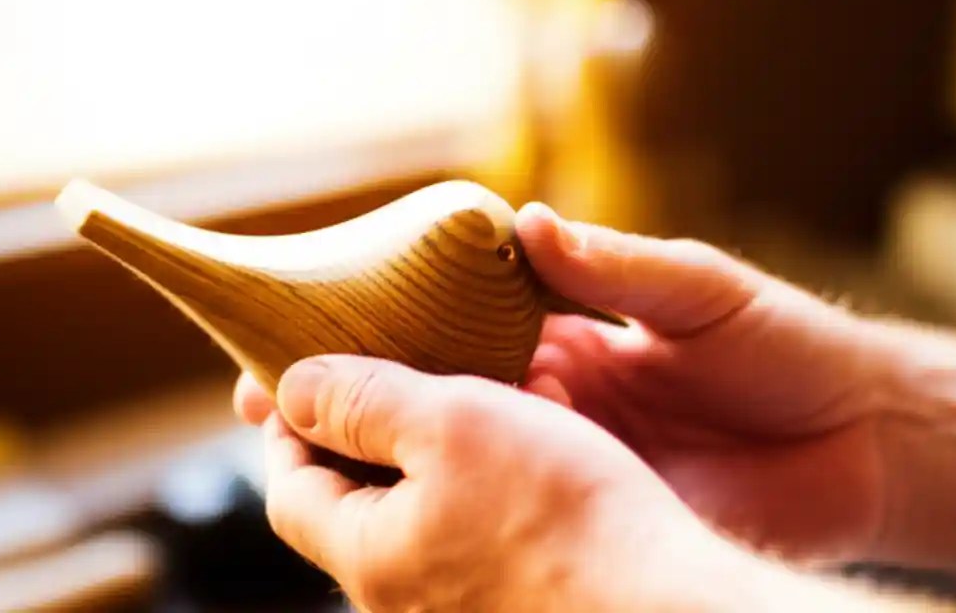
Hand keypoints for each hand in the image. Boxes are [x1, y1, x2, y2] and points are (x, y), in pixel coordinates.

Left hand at [236, 355, 772, 612]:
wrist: (665, 599)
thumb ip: (363, 402)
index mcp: (369, 554)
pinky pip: (480, 522)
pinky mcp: (516, 592)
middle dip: (371, 425)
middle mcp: (406, 592)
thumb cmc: (561, 514)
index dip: (290, 425)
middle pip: (356, 498)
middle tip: (394, 366)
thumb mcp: (451, 423)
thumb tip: (292, 388)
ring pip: (426, 502)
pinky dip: (490, 469)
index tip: (304, 374)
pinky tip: (537, 428)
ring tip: (483, 381)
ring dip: (442, 438)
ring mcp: (463, 599)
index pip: (289, 488)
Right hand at [237, 203, 890, 564]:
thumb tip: (526, 221)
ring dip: (397, 462)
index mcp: (578, 334)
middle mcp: (563, 398)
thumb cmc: (793, 350)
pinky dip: (469, 513)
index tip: (312, 326)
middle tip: (273, 401)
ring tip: (307, 460)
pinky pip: (527, 514)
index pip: (460, 326)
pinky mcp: (610, 514)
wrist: (869, 439)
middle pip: (444, 398)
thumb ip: (615, 267)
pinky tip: (406, 515)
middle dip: (364, 398)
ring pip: (470, 462)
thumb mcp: (701, 293)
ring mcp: (580, 462)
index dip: (390, 327)